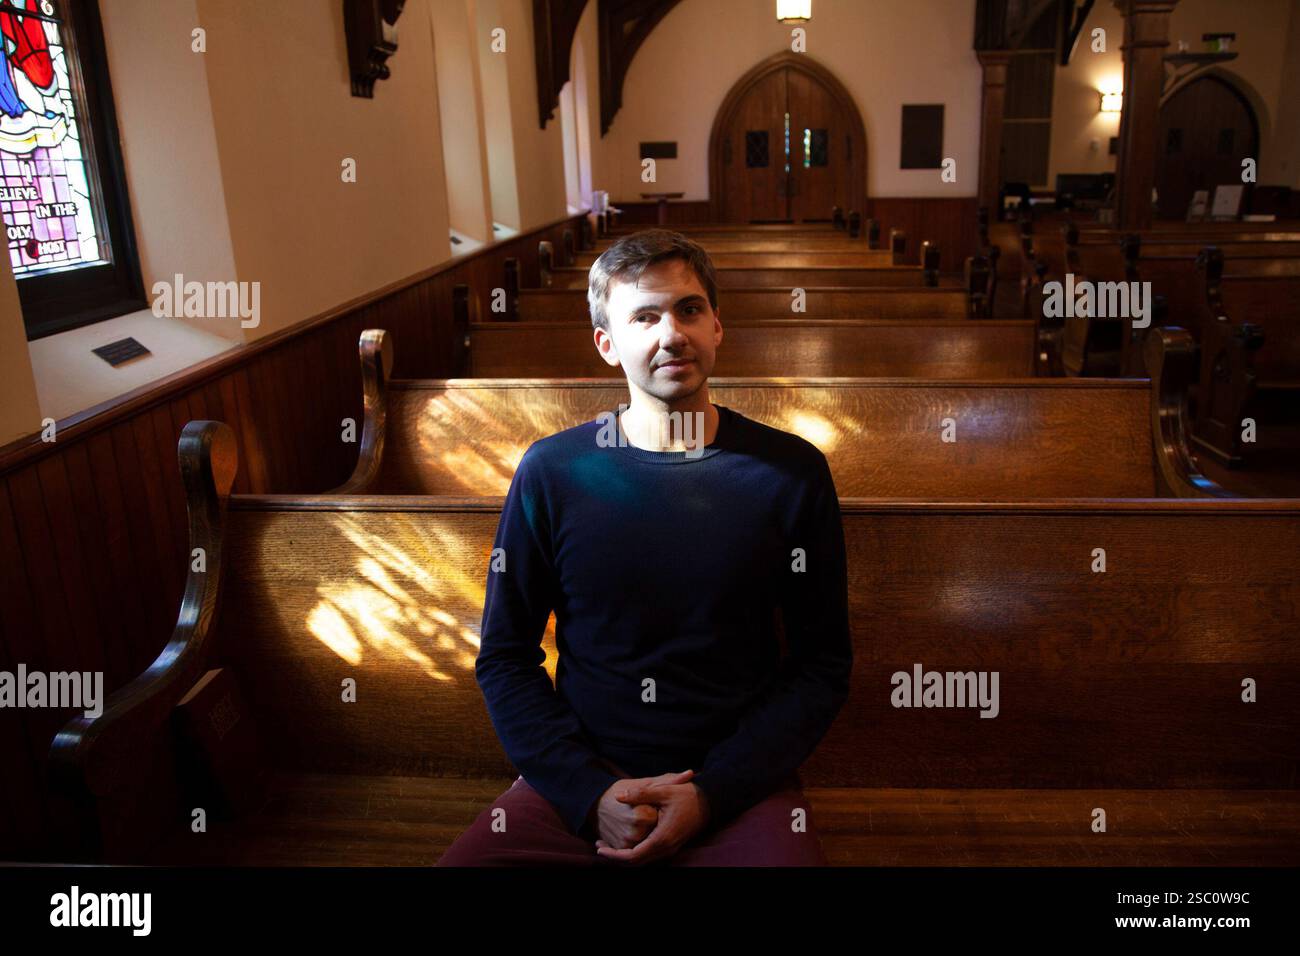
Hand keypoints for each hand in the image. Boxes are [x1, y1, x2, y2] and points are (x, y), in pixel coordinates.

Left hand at [595, 770, 710, 864]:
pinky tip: (624, 842)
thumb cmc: (687, 795)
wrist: (710, 802)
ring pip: (642, 861)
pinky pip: (649, 856)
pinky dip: (634, 853)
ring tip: (606, 845)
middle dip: (615, 858)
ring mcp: (669, 849)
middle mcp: (666, 848)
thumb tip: (618, 796)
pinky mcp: (670, 846)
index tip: (600, 848)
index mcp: (662, 838)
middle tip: (598, 846)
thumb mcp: (663, 791)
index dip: (614, 855)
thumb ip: (640, 793)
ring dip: (624, 856)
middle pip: (636, 863)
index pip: (633, 856)